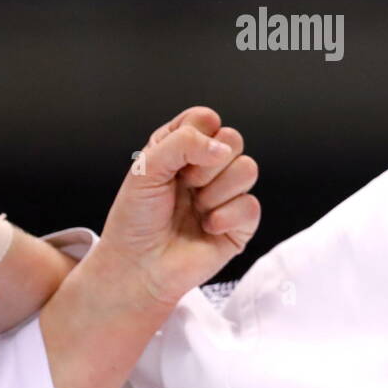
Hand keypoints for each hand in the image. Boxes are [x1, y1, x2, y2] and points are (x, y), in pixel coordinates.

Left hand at [94, 106, 260, 306]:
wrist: (137, 268)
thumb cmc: (135, 220)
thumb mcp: (146, 169)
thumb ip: (182, 143)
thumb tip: (222, 147)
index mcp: (182, 149)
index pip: (206, 119)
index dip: (195, 136)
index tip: (173, 160)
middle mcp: (207, 168)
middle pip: (233, 140)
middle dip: (207, 164)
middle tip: (184, 185)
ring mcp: (226, 195)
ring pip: (248, 169)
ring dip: (216, 191)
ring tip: (196, 208)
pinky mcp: (240, 224)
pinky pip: (251, 205)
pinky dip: (226, 216)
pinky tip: (207, 227)